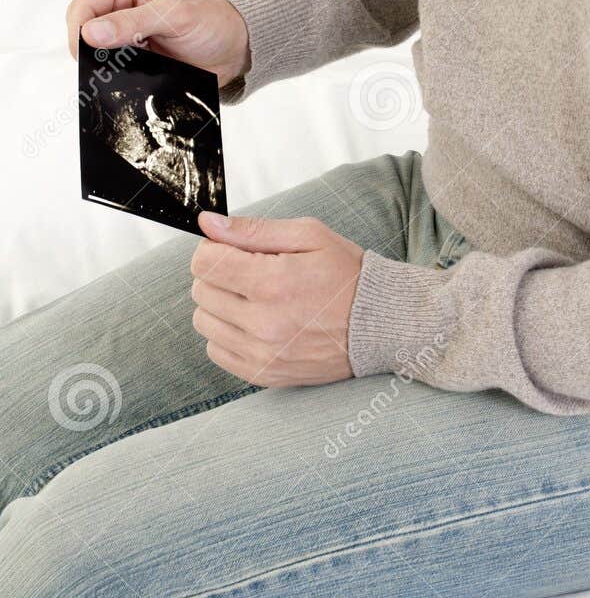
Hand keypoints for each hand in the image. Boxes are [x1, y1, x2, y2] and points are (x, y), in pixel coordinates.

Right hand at [66, 0, 250, 86]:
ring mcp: (123, 31)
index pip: (82, 8)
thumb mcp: (175, 16)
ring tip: (134, 68)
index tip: (92, 54)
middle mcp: (118, 4)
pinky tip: (136, 76)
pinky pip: (112, 68)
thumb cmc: (213, 20)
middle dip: (94, 51)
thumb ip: (132, 23)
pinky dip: (118, 75)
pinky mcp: (132, 54)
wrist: (237, 46)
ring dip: (107, 65)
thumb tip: (91, 33)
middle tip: (117, 65)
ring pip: (95, 53)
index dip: (81, 33)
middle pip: (82, 32)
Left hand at [190, 212, 363, 385]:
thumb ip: (254, 229)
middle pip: (201, 290)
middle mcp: (262, 323)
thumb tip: (207, 223)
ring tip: (255, 298)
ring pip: (204, 322)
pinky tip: (254, 322)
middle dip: (220, 274)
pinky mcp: (262, 374)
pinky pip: (215, 351)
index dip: (215, 249)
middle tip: (252, 272)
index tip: (234, 250)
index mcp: (273, 282)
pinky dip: (227, 334)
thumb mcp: (309, 236)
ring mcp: (261, 353)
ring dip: (221, 305)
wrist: (379, 324)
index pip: (205, 262)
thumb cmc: (347, 274)